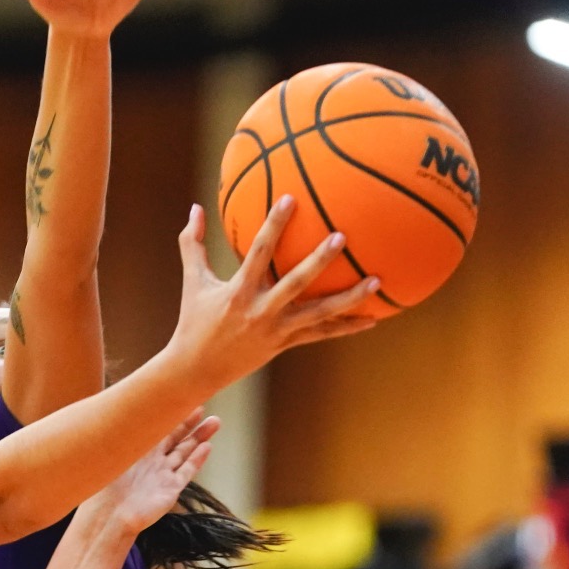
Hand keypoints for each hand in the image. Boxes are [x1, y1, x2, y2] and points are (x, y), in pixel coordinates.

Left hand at [84, 411, 219, 534]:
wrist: (110, 515)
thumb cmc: (106, 483)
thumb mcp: (115, 450)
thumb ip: (125, 429)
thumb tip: (129, 399)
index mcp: (135, 450)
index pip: (156, 427)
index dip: (170, 413)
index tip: (183, 397)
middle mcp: (150, 461)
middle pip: (174, 437)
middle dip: (189, 422)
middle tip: (203, 405)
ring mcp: (161, 475)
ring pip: (185, 452)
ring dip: (199, 438)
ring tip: (214, 422)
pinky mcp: (170, 490)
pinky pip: (187, 471)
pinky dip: (197, 459)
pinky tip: (207, 446)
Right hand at [170, 198, 379, 386]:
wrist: (196, 369)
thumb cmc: (193, 320)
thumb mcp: (193, 281)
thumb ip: (192, 243)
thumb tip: (195, 207)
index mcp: (238, 291)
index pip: (258, 252)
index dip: (273, 225)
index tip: (289, 199)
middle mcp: (260, 310)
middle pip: (296, 282)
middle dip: (319, 260)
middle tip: (341, 237)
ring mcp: (276, 329)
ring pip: (318, 313)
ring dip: (349, 299)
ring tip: (376, 280)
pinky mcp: (284, 344)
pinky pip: (320, 334)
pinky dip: (346, 327)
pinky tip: (373, 319)